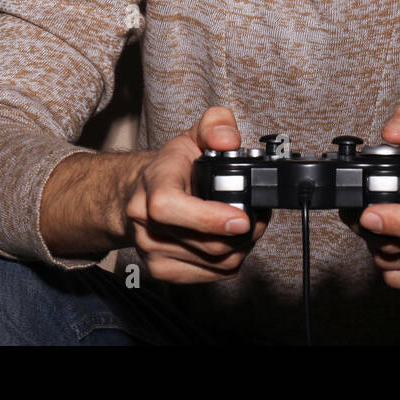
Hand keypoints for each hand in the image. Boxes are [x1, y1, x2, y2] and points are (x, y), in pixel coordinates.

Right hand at [124, 106, 269, 282]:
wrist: (140, 194)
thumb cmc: (171, 168)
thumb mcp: (193, 134)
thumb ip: (215, 125)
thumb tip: (228, 139)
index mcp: (151, 185)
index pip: (168, 207)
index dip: (208, 218)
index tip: (242, 218)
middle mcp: (145, 222)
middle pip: (204, 243)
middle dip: (244, 232)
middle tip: (259, 215)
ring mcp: (152, 250)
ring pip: (214, 262)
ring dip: (241, 246)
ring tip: (247, 224)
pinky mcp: (164, 271)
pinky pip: (212, 274)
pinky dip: (231, 259)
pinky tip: (231, 239)